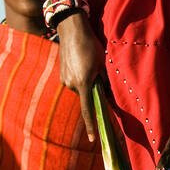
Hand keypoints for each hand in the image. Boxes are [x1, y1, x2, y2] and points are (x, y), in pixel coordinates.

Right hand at [56, 11, 103, 142]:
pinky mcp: (62, 75)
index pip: (88, 110)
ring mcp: (64, 80)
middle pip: (87, 96)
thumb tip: (108, 96)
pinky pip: (75, 82)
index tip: (93, 139)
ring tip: (89, 63)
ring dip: (87, 82)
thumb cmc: (90, 45)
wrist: (71, 29)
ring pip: (81, 89)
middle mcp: (71, 84)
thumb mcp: (102, 64)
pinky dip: (81, 77)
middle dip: (94, 90)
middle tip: (98, 72)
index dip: (91, 125)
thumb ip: (104, 82)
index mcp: (82, 83)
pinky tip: (82, 62)